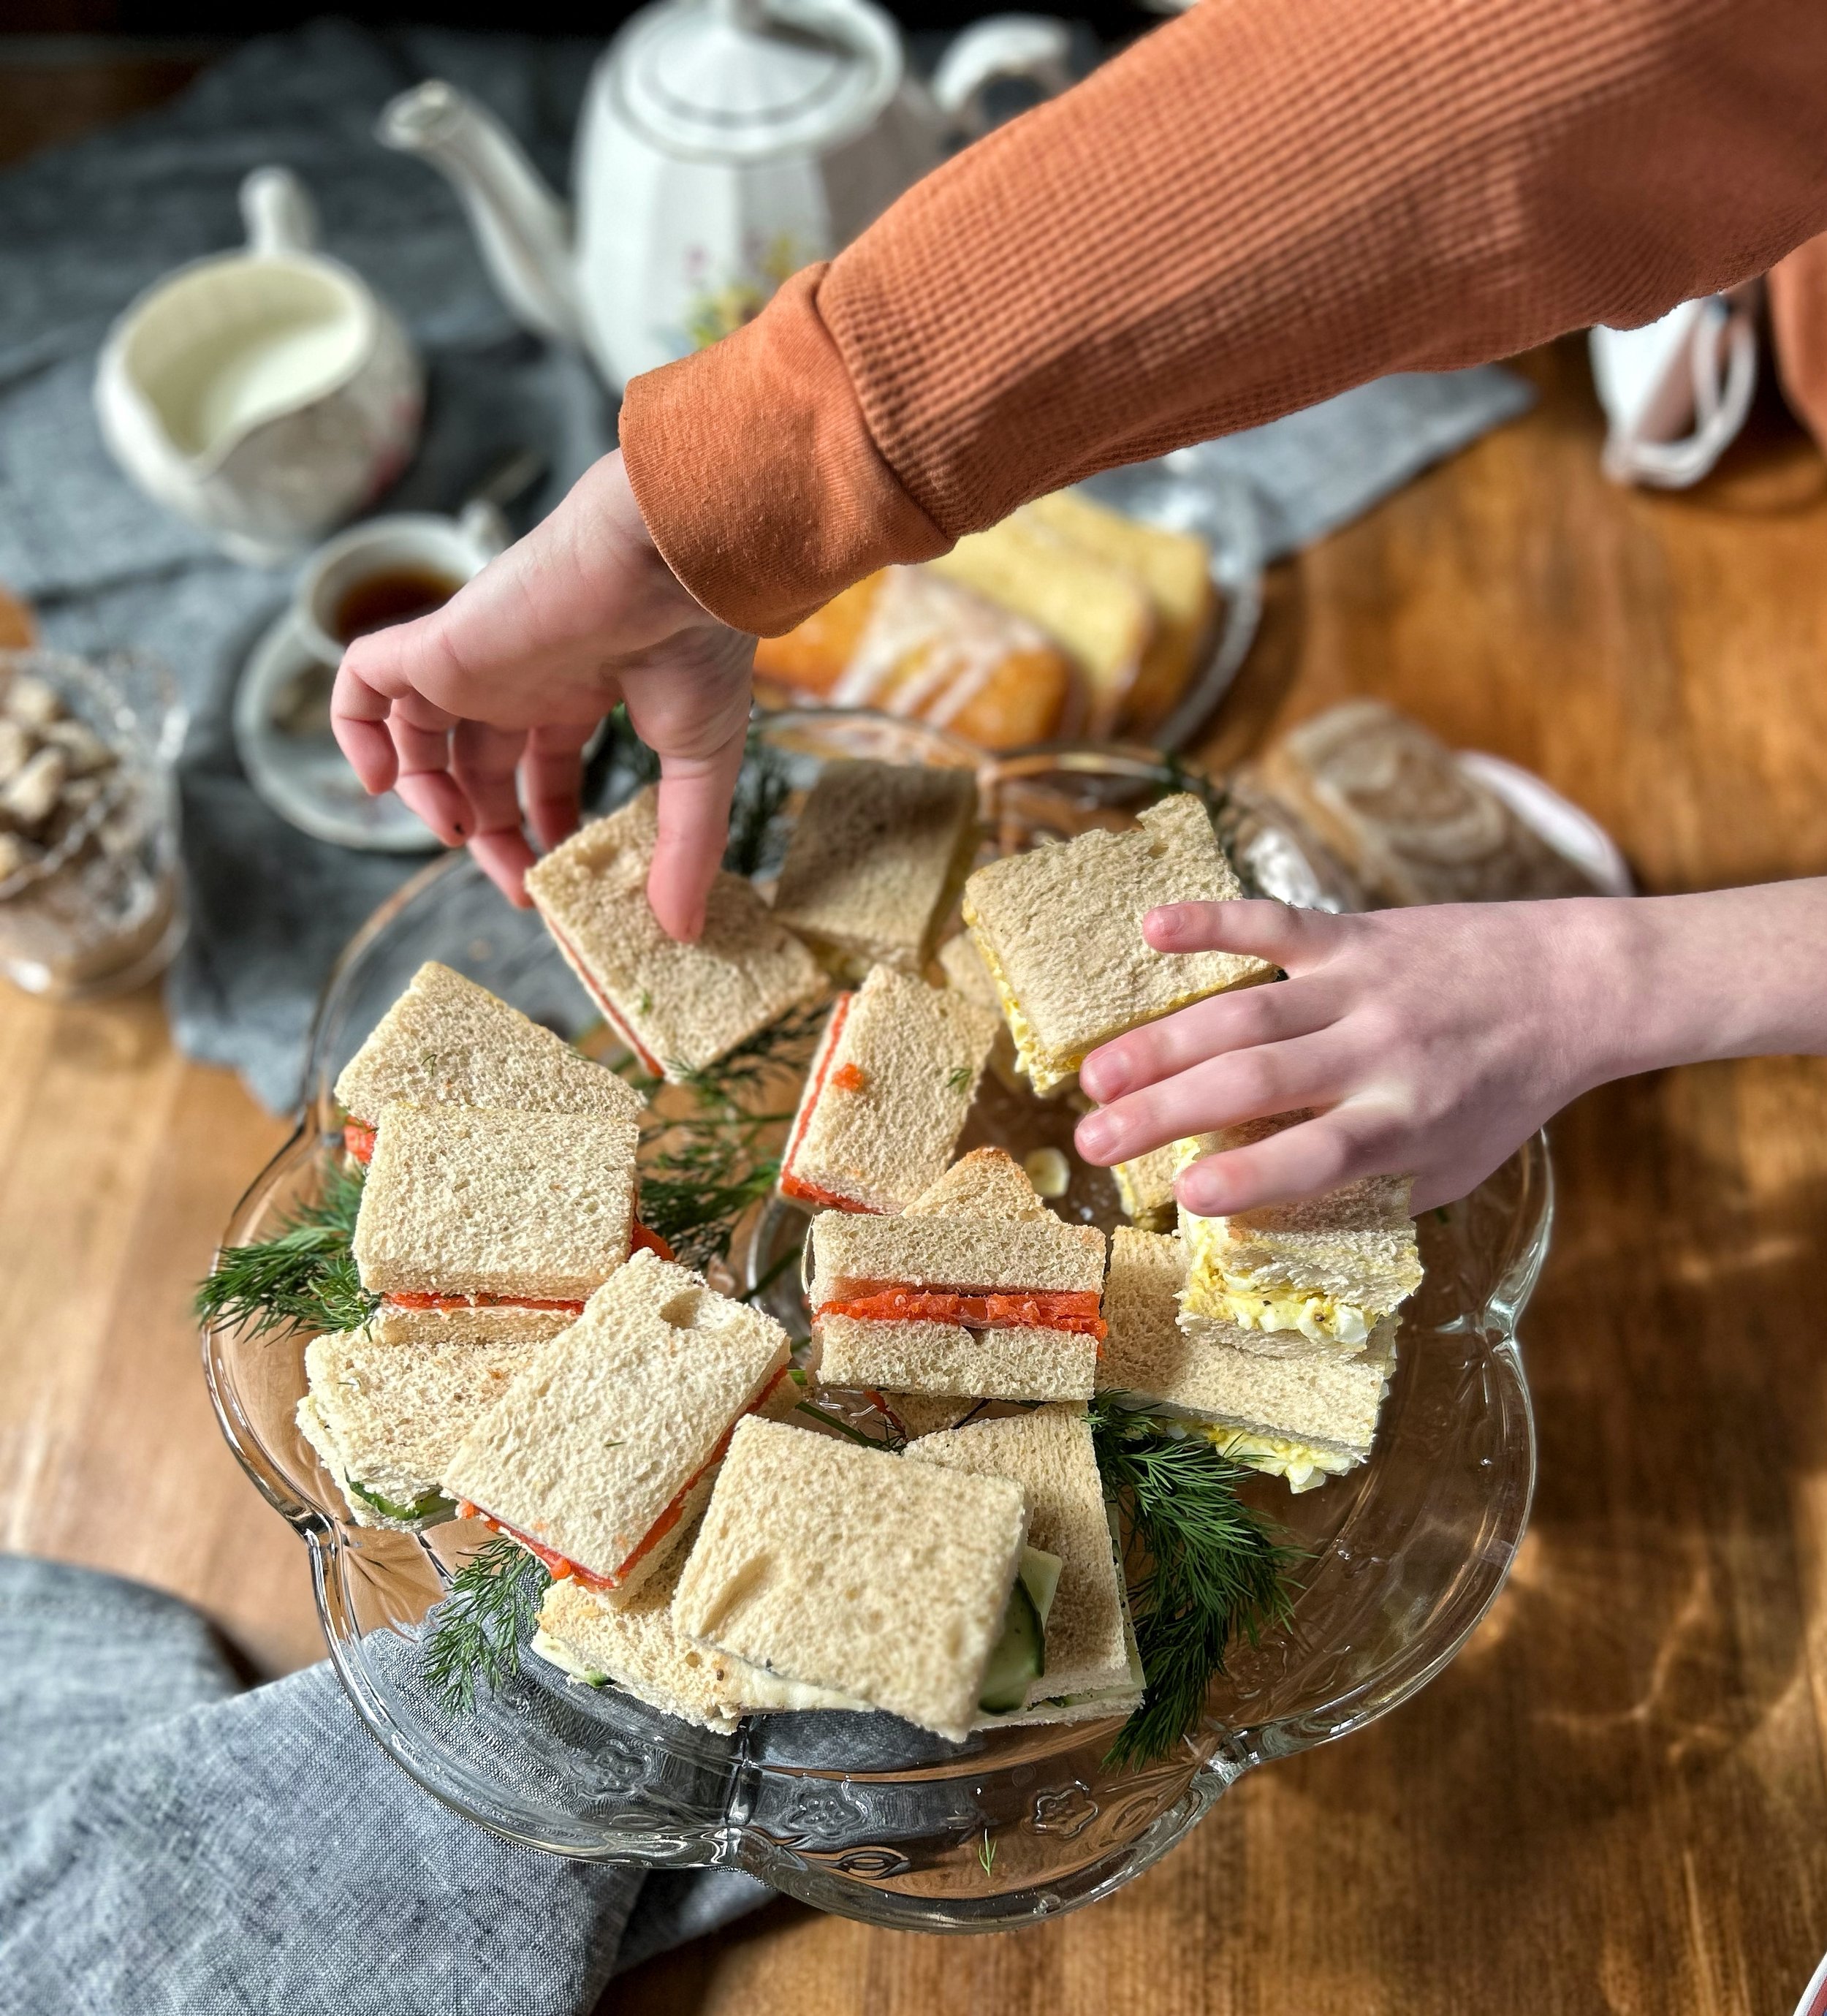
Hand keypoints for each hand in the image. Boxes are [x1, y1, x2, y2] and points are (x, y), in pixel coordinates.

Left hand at [331, 451, 755, 938]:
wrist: (673, 562)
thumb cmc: (696, 644)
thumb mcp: (700, 765)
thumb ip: (685, 848)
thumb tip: (685, 932)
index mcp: (582, 689)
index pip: (539, 767)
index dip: (539, 826)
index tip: (553, 882)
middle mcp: (522, 674)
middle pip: (477, 766)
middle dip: (490, 832)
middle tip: (516, 888)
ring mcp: (477, 658)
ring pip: (418, 734)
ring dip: (429, 796)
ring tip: (461, 836)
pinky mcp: (439, 643)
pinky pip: (362, 680)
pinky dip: (352, 729)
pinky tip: (378, 784)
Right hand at [1071, 897, 1623, 1214]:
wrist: (1570, 987)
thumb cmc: (1497, 1095)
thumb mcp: (1448, 1166)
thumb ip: (1363, 1190)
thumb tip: (1253, 1219)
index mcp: (1407, 1123)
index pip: (1322, 1154)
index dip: (1253, 1177)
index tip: (1185, 1197)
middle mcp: (1379, 1054)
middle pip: (1258, 1082)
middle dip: (1166, 1113)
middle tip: (1090, 1144)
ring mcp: (1362, 987)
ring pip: (1245, 1012)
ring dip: (1161, 1044)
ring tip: (1093, 1080)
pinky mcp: (1354, 935)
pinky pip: (1275, 923)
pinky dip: (1212, 921)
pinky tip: (1151, 930)